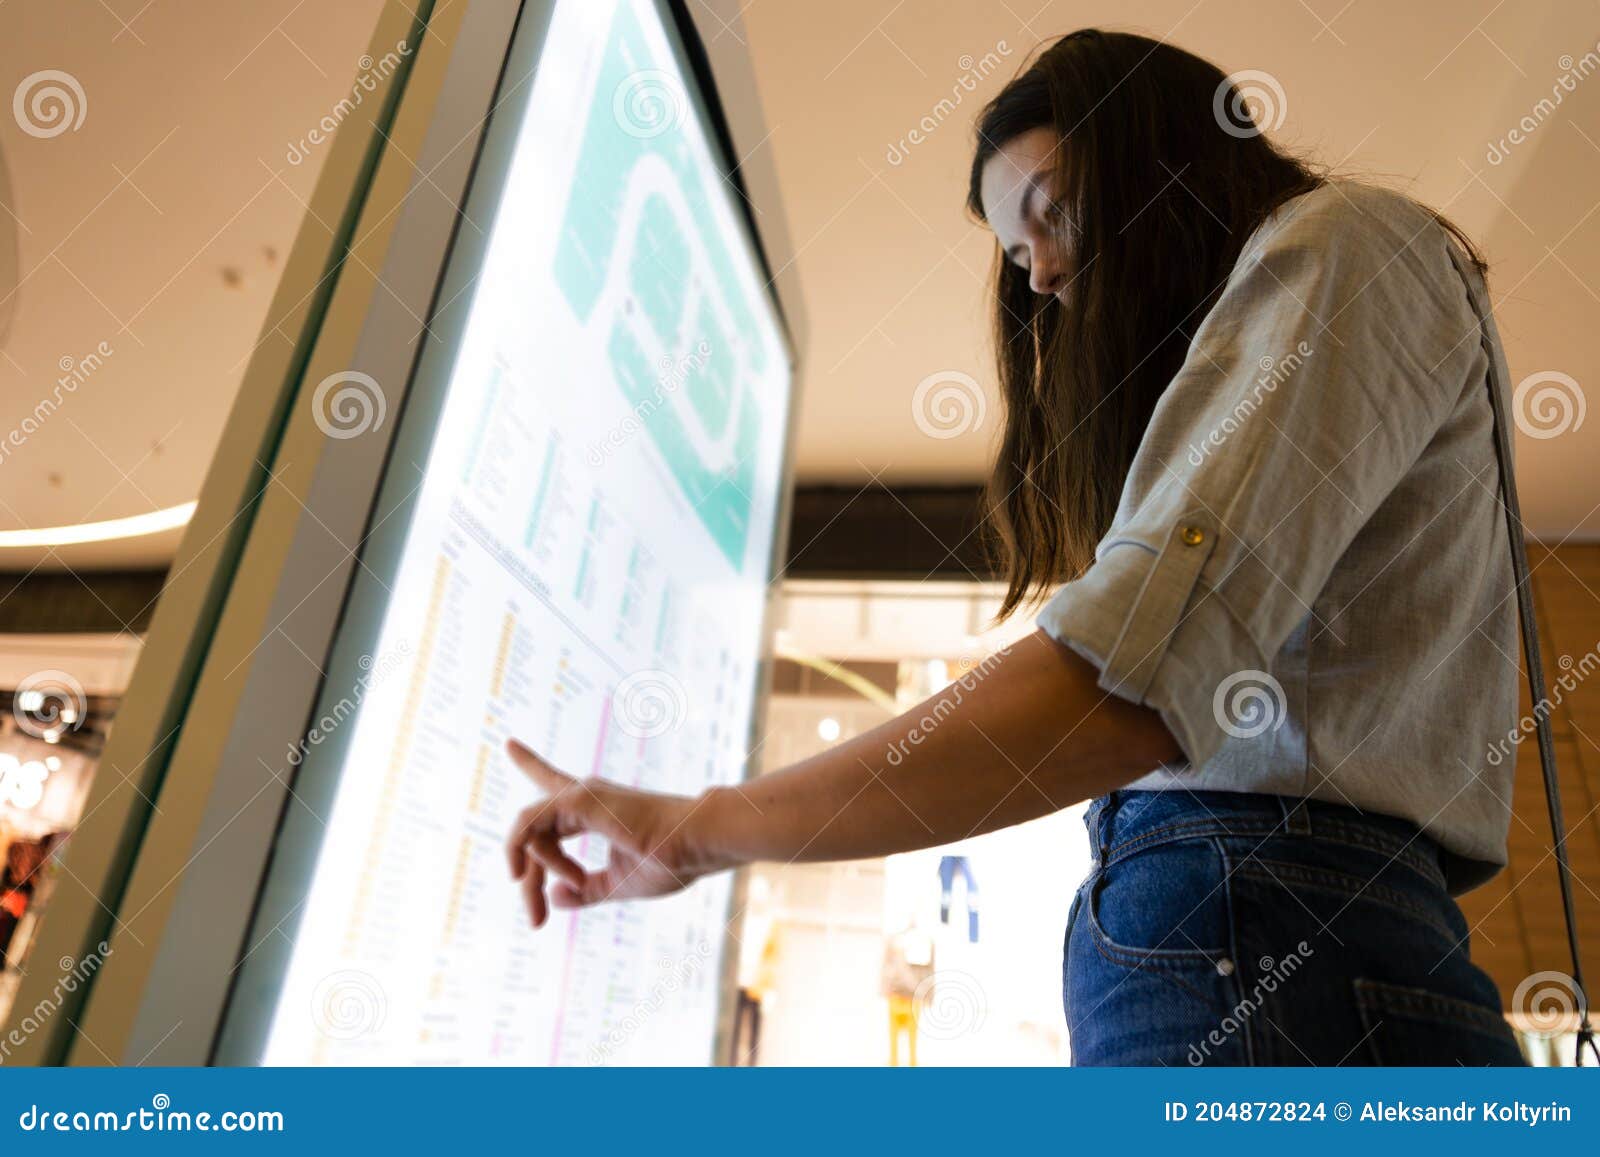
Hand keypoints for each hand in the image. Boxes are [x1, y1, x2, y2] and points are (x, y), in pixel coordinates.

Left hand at [503, 739, 723, 927]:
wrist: (695, 846)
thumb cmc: (671, 860)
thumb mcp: (618, 884)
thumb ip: (586, 890)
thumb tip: (554, 896)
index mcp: (595, 812)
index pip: (554, 784)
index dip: (532, 764)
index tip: (509, 744)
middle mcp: (584, 798)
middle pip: (536, 836)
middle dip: (529, 881)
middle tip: (536, 921)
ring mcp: (581, 796)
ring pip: (528, 833)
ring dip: (530, 877)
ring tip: (543, 907)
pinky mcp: (578, 801)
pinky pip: (528, 824)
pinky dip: (521, 850)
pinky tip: (523, 875)